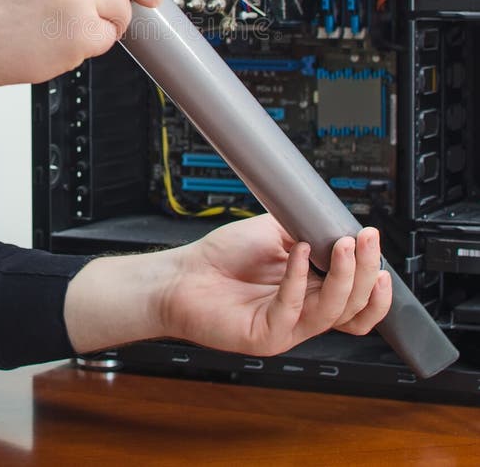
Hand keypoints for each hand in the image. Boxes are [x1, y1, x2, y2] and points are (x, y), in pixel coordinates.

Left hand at [64, 213, 390, 356]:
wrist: (182, 275)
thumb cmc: (222, 258)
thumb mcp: (273, 233)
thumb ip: (306, 229)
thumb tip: (335, 220)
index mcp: (312, 293)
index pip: (358, 298)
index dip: (373, 278)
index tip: (373, 241)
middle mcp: (304, 314)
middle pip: (355, 307)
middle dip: (367, 272)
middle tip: (366, 240)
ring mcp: (287, 328)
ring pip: (333, 312)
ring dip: (345, 276)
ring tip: (343, 245)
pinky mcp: (265, 335)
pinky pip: (293, 309)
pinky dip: (300, 278)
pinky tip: (300, 253)